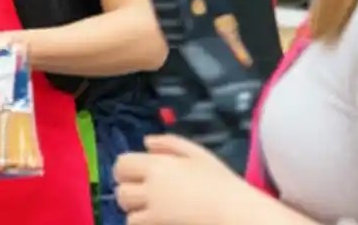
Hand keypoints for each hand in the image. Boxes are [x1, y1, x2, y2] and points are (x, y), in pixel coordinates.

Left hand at [113, 134, 252, 224]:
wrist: (236, 213)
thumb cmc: (221, 183)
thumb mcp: (198, 154)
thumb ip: (169, 143)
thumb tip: (146, 142)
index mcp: (158, 166)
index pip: (121, 165)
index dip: (126, 171)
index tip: (137, 176)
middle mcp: (151, 189)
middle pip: (121, 192)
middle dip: (130, 193)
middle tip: (146, 196)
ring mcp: (154, 212)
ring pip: (128, 214)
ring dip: (137, 212)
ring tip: (155, 210)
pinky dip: (145, 223)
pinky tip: (160, 220)